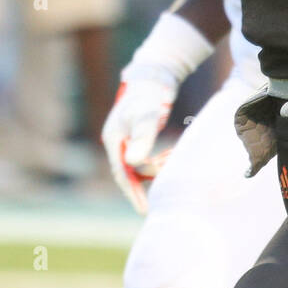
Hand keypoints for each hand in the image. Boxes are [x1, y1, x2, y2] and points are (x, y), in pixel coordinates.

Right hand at [101, 77, 176, 213]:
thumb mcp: (147, 117)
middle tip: (167, 190)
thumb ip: (142, 139)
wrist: (152, 78)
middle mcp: (116, 142)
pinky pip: (145, 158)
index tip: (144, 209)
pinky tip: (171, 154)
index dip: (132, 192)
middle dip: (148, 180)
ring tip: (173, 159)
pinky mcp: (136, 138)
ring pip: (139, 165)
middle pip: (129, 172)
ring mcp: (125, 140)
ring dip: (156, 168)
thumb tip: (133, 164)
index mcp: (114, 139)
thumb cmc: (149, 96)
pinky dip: (158, 160)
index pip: (121, 173)